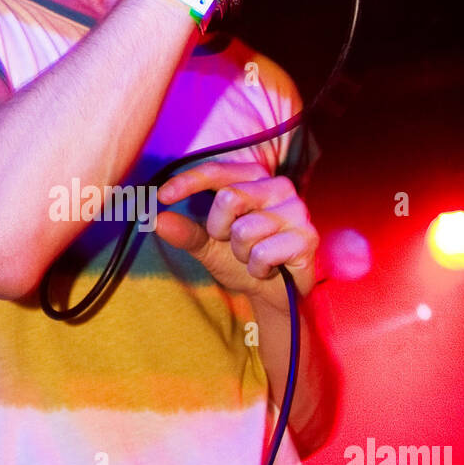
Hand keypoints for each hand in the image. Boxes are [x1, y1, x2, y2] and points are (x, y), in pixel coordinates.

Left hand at [155, 164, 317, 299]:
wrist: (276, 293)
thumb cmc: (243, 259)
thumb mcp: (209, 245)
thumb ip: (186, 232)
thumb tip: (157, 221)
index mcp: (255, 178)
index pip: (217, 171)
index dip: (187, 182)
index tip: (161, 196)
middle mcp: (279, 187)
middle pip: (229, 198)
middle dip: (219, 230)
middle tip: (230, 243)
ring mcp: (297, 211)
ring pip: (245, 230)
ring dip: (241, 254)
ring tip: (254, 257)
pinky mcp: (307, 238)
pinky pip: (263, 252)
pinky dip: (258, 268)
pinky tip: (270, 268)